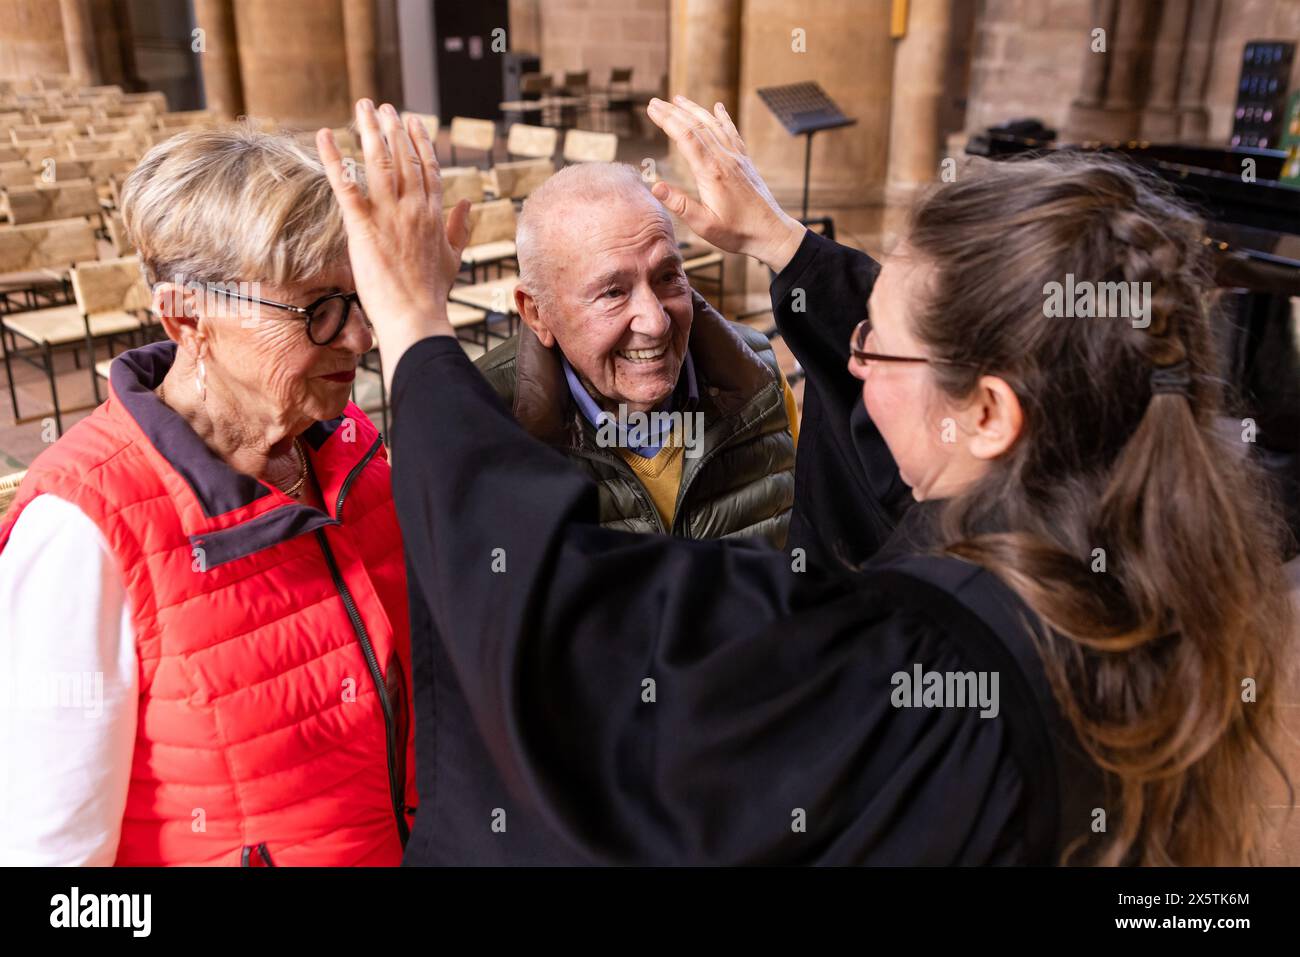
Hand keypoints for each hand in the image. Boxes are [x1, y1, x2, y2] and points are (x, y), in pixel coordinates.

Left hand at [317, 99, 470, 391]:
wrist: (416, 317)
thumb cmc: (432, 294)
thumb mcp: (453, 258)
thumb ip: (459, 228)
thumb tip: (468, 204)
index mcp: (434, 214)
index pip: (428, 168)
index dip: (419, 141)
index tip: (412, 121)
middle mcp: (414, 208)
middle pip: (403, 157)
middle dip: (393, 128)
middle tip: (382, 106)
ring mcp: (389, 215)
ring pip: (379, 162)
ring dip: (369, 131)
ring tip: (363, 108)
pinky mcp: (363, 226)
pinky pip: (346, 184)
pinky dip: (333, 157)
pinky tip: (325, 136)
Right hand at [646, 95, 805, 272]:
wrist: (771, 233)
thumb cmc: (737, 232)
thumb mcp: (704, 224)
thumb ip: (679, 205)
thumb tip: (654, 186)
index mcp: (711, 172)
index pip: (686, 137)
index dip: (667, 120)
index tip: (651, 109)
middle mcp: (725, 158)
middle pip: (696, 126)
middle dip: (673, 112)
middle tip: (655, 102)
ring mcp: (736, 158)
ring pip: (713, 125)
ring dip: (694, 110)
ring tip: (678, 99)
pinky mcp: (744, 161)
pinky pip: (732, 132)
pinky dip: (723, 117)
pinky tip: (718, 107)